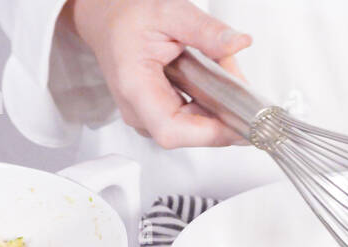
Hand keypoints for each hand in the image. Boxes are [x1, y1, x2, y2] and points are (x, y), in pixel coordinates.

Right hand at [68, 0, 250, 147]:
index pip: (171, 130)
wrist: (108, 20)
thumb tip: (237, 42)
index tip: (238, 122)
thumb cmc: (128, 18)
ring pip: (194, 130)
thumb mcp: (170, 12)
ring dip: (217, 107)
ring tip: (217, 70)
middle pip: (188, 133)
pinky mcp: (157, 116)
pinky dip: (208, 105)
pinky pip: (191, 122)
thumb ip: (205, 29)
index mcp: (135, 87)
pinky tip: (208, 81)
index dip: (209, 133)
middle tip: (234, 77)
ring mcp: (146, 118)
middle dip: (221, 111)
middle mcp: (138, 111)